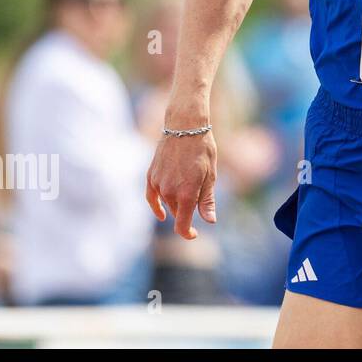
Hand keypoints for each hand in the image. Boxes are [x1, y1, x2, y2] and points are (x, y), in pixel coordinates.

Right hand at [145, 102, 218, 239]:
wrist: (185, 127)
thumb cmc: (203, 149)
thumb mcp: (211, 175)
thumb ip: (207, 200)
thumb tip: (209, 221)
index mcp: (186, 193)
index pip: (182, 225)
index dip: (188, 234)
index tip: (194, 234)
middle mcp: (169, 192)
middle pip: (178, 213)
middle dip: (188, 212)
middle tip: (201, 197)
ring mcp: (158, 184)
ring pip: (168, 204)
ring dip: (177, 203)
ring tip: (190, 183)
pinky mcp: (151, 176)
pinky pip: (151, 198)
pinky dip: (156, 207)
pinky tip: (162, 215)